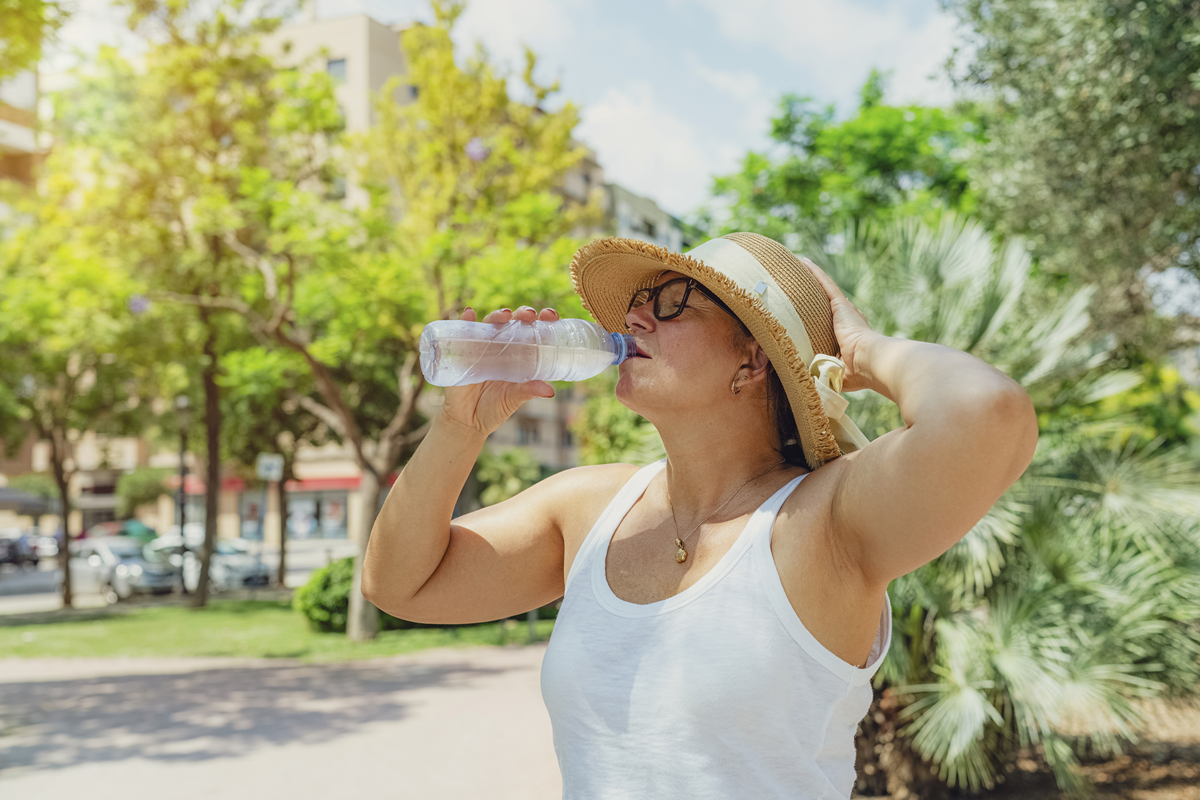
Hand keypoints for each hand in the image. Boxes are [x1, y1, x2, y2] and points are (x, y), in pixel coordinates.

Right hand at [438, 305, 560, 436]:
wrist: (466, 422)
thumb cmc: (494, 409)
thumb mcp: (513, 399)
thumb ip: (528, 392)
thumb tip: (550, 391)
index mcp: (519, 356)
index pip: (533, 332)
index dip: (542, 320)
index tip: (550, 315)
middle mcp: (502, 347)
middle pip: (514, 322)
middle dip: (523, 313)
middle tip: (529, 316)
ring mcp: (482, 348)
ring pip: (491, 323)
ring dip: (498, 315)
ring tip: (505, 316)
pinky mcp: (463, 352)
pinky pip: (463, 332)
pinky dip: (466, 321)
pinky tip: (469, 313)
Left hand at [799, 257, 874, 393]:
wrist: (870, 362)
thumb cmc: (856, 374)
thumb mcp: (834, 375)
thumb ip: (821, 375)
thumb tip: (805, 383)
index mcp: (850, 340)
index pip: (831, 330)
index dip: (822, 325)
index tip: (811, 323)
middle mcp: (849, 323)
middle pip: (826, 308)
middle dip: (815, 301)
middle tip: (798, 291)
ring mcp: (845, 312)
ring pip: (824, 293)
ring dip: (812, 282)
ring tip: (796, 270)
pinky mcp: (841, 305)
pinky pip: (825, 285)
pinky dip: (814, 273)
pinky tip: (803, 262)